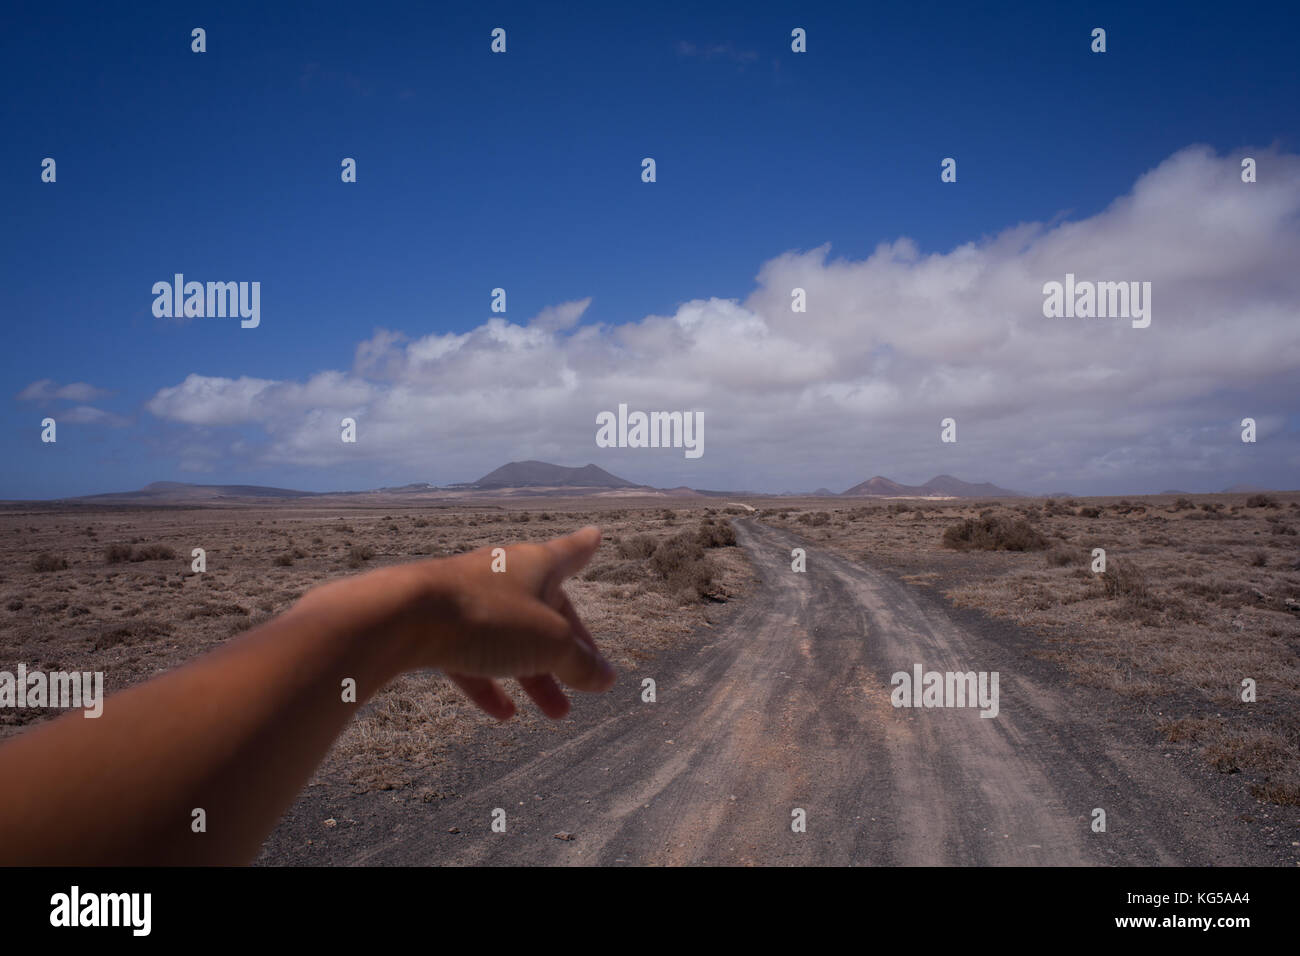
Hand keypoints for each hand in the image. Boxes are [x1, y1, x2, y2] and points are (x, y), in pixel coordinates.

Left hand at [411, 526, 615, 720]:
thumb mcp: (549, 644)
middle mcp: (503, 574)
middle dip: (566, 652)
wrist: (404, 617)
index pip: (570, 553)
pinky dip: (491, 682)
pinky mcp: (437, 624)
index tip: (595, 537)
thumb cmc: (488, 617)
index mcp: (536, 565)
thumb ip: (580, 663)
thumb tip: (606, 679)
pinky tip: (503, 713)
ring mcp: (468, 598)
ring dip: (535, 676)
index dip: (585, 549)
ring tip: (557, 712)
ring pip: (510, 638)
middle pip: (544, 613)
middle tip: (585, 681)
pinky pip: (472, 655)